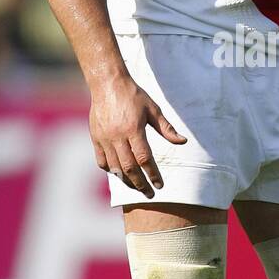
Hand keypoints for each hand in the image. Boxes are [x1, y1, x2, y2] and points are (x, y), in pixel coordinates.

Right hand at [89, 76, 186, 197]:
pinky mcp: (95, 137)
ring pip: (114, 167)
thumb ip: (166, 128)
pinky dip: (110, 170)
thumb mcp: (153, 109)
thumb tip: (183, 142)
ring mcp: (104, 138)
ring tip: (136, 187)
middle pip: (129, 167)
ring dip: (126, 180)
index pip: (144, 158)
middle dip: (140, 184)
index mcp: (133, 129)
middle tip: (149, 194)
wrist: (108, 84)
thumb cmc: (133, 96)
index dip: (153, 174)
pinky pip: (101, 161)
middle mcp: (117, 136)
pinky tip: (119, 174)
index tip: (160, 185)